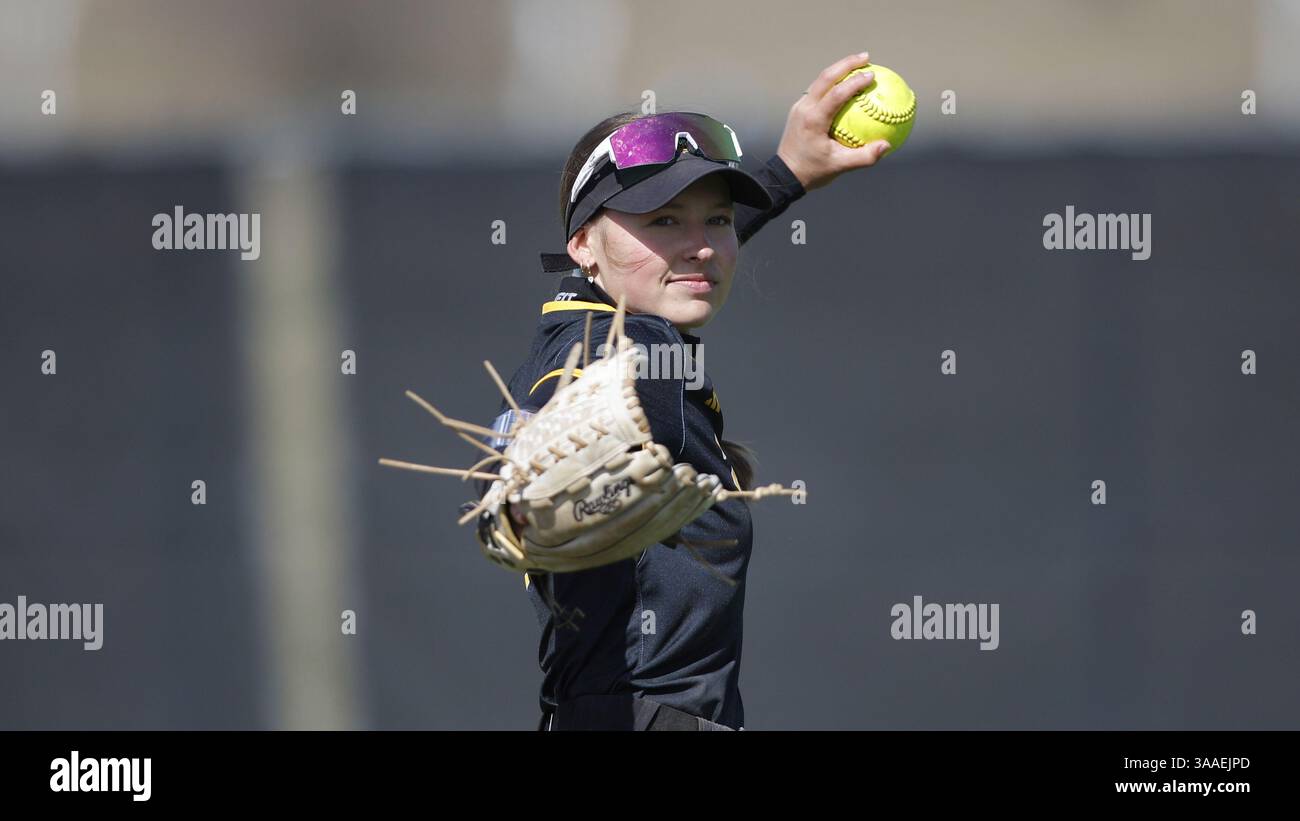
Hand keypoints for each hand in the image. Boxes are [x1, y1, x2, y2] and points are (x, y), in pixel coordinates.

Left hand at [776, 52, 892, 191]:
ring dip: (839, 68)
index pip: (836, 94)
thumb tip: (887, 145)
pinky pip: (817, 89)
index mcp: (814, 120)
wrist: (785, 175)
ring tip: (858, 63)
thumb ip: (864, 157)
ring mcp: (799, 107)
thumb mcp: (840, 167)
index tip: (872, 75)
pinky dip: (833, 82)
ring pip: (820, 79)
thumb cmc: (813, 171)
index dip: (855, 82)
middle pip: (826, 77)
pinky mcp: (799, 109)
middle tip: (866, 57)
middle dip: (847, 63)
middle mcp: (804, 108)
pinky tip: (846, 83)